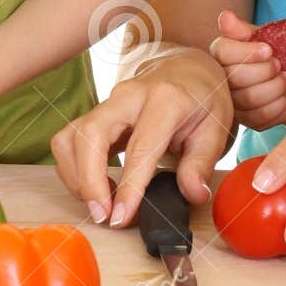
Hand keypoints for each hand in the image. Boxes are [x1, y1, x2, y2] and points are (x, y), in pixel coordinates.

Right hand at [52, 48, 233, 226]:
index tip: (122, 217)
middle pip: (90, 135)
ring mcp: (107, 102)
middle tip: (104, 216)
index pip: (140, 146)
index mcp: (166, 99)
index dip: (129, 186)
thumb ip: (201, 163)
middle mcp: (129, 96)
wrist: (188, 68)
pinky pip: (69, 141)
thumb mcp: (216, 129)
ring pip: (70, 137)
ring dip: (77, 177)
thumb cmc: (203, 99)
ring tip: (102, 204)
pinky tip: (99, 186)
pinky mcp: (95, 114)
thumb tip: (193, 194)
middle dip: (88, 181)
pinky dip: (74, 170)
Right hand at [209, 9, 285, 130]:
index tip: (269, 50)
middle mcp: (222, 81)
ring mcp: (235, 104)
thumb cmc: (275, 52)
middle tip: (281, 65)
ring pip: (251, 99)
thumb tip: (225, 16)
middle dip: (265, 71)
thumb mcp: (262, 35)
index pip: (222, 53)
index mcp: (221, 55)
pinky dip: (283, 105)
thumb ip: (242, 29)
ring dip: (276, 87)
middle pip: (236, 78)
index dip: (247, 52)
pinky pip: (263, 117)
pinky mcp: (249, 122)